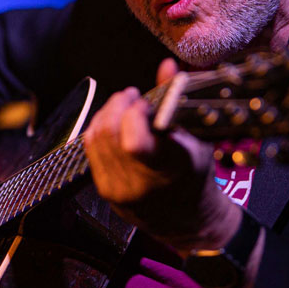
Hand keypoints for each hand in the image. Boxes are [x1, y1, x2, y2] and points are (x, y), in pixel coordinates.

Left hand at [81, 59, 241, 252]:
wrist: (189, 221)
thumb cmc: (196, 177)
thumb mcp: (195, 140)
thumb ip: (175, 102)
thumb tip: (166, 66)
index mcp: (167, 171)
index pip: (133, 141)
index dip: (134, 113)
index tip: (146, 102)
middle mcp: (139, 184)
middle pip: (109, 133)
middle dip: (117, 105)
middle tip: (131, 96)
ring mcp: (118, 190)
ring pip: (95, 139)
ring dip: (107, 114)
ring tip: (123, 106)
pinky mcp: (106, 191)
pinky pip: (92, 151)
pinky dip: (100, 130)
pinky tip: (114, 123)